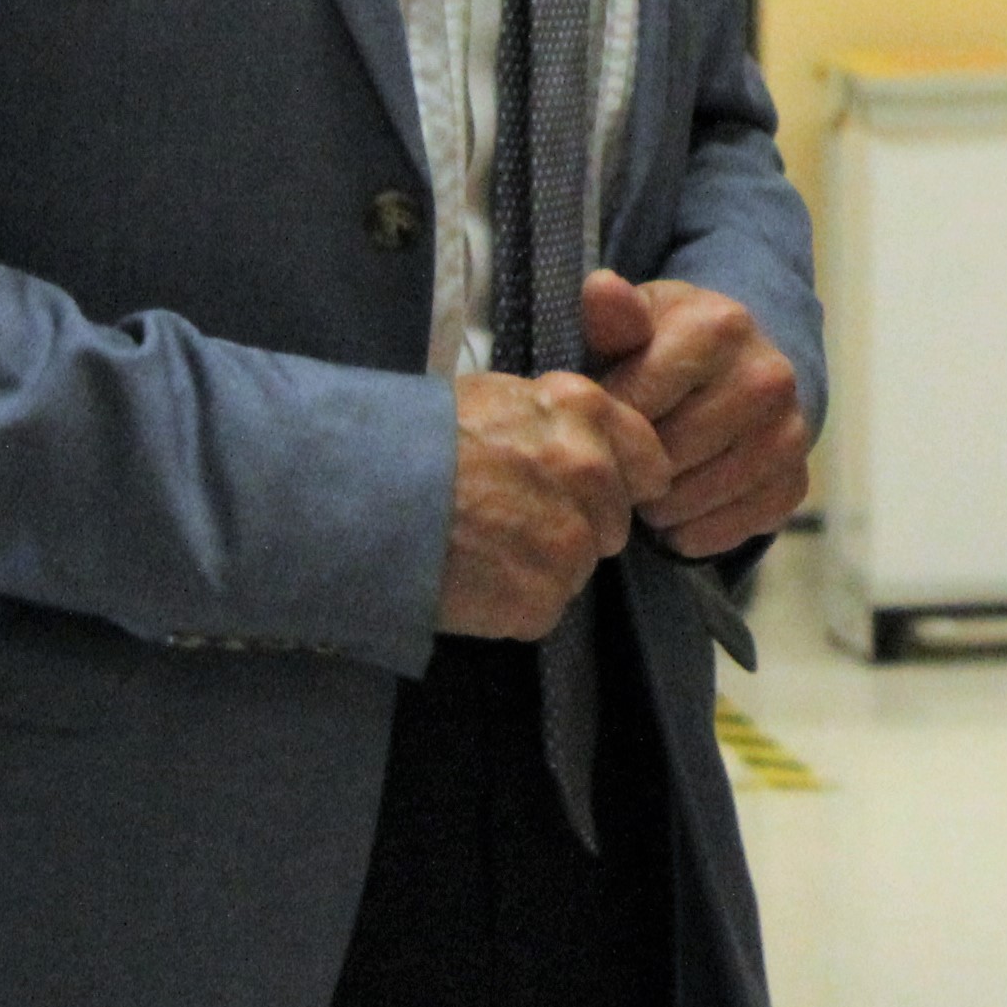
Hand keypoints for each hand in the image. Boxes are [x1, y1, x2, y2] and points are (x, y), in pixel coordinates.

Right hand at [438, 366, 670, 639]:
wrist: (357, 498)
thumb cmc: (413, 440)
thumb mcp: (496, 397)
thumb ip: (555, 423)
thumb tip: (586, 447)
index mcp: (584, 413)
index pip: (649, 462)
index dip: (622, 482)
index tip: (594, 495)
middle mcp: (592, 474)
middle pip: (612, 523)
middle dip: (575, 527)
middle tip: (511, 523)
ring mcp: (570, 541)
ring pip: (578, 569)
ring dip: (541, 568)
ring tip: (482, 552)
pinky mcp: (542, 599)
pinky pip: (543, 609)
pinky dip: (512, 605)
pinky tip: (472, 582)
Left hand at [579, 269, 812, 557]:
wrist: (744, 370)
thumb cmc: (671, 345)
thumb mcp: (641, 320)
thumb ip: (614, 315)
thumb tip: (600, 287)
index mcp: (723, 327)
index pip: (635, 405)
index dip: (605, 422)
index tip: (603, 417)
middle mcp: (768, 378)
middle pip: (662, 458)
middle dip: (630, 465)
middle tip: (625, 454)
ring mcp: (789, 433)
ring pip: (688, 501)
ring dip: (655, 504)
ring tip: (650, 478)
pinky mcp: (795, 482)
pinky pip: (723, 530)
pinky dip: (690, 530)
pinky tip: (680, 504)